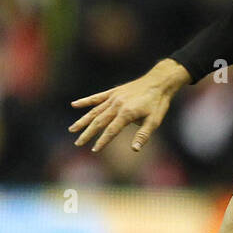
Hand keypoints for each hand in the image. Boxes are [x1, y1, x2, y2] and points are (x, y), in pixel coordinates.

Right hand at [70, 58, 189, 152]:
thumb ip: (143, 135)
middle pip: (99, 122)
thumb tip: (135, 149)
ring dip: (83, 120)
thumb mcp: (155, 121)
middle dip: (87, 133)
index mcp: (127, 113)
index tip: (94, 150)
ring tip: (72, 129)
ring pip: (94, 111)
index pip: (111, 131)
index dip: (102, 141)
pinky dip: (86, 101)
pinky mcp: (113, 91)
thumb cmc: (159, 103)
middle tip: (78, 143)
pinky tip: (74, 105)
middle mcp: (117, 105)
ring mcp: (113, 97)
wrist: (160, 81)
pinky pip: (97, 97)